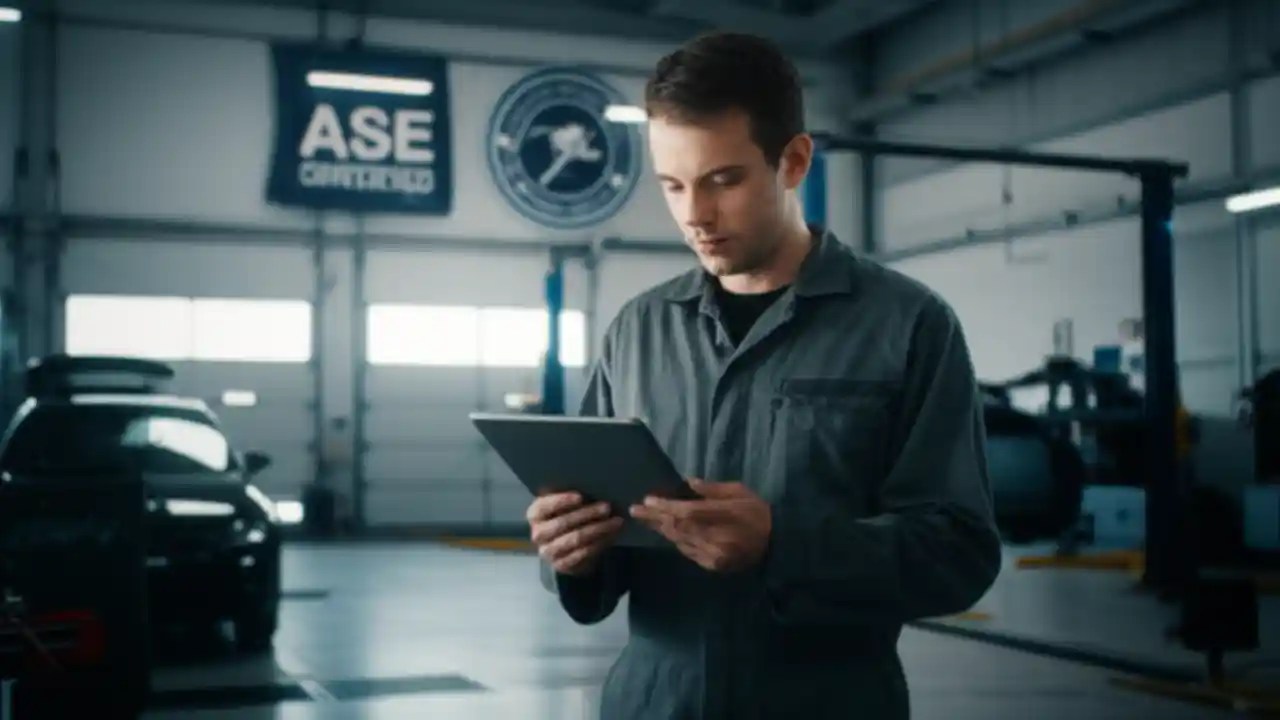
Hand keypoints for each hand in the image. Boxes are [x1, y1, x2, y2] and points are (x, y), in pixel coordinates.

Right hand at [527, 492, 623, 575]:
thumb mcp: (566, 505)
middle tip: (607, 507)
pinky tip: (611, 534)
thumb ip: (574, 498)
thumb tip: (595, 487)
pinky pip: (582, 553)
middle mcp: (538, 534)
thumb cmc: (568, 516)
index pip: (545, 506)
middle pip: (563, 523)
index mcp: (535, 514)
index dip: (562, 501)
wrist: (565, 546)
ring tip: (616, 521)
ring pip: (575, 539)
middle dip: (587, 514)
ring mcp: (548, 552)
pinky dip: (599, 542)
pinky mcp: (561, 565)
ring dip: (598, 529)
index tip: (580, 497)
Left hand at [629, 479, 771, 572]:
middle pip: (677, 528)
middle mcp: (715, 538)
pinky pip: (687, 552)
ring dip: (662, 530)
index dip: (664, 507)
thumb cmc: (758, 512)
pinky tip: (667, 532)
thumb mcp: (739, 492)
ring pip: (679, 541)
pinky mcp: (712, 565)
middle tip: (636, 510)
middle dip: (654, 519)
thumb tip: (688, 483)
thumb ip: (712, 489)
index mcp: (723, 516)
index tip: (648, 500)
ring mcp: (713, 555)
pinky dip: (676, 540)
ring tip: (646, 519)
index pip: (686, 512)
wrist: (777, 543)